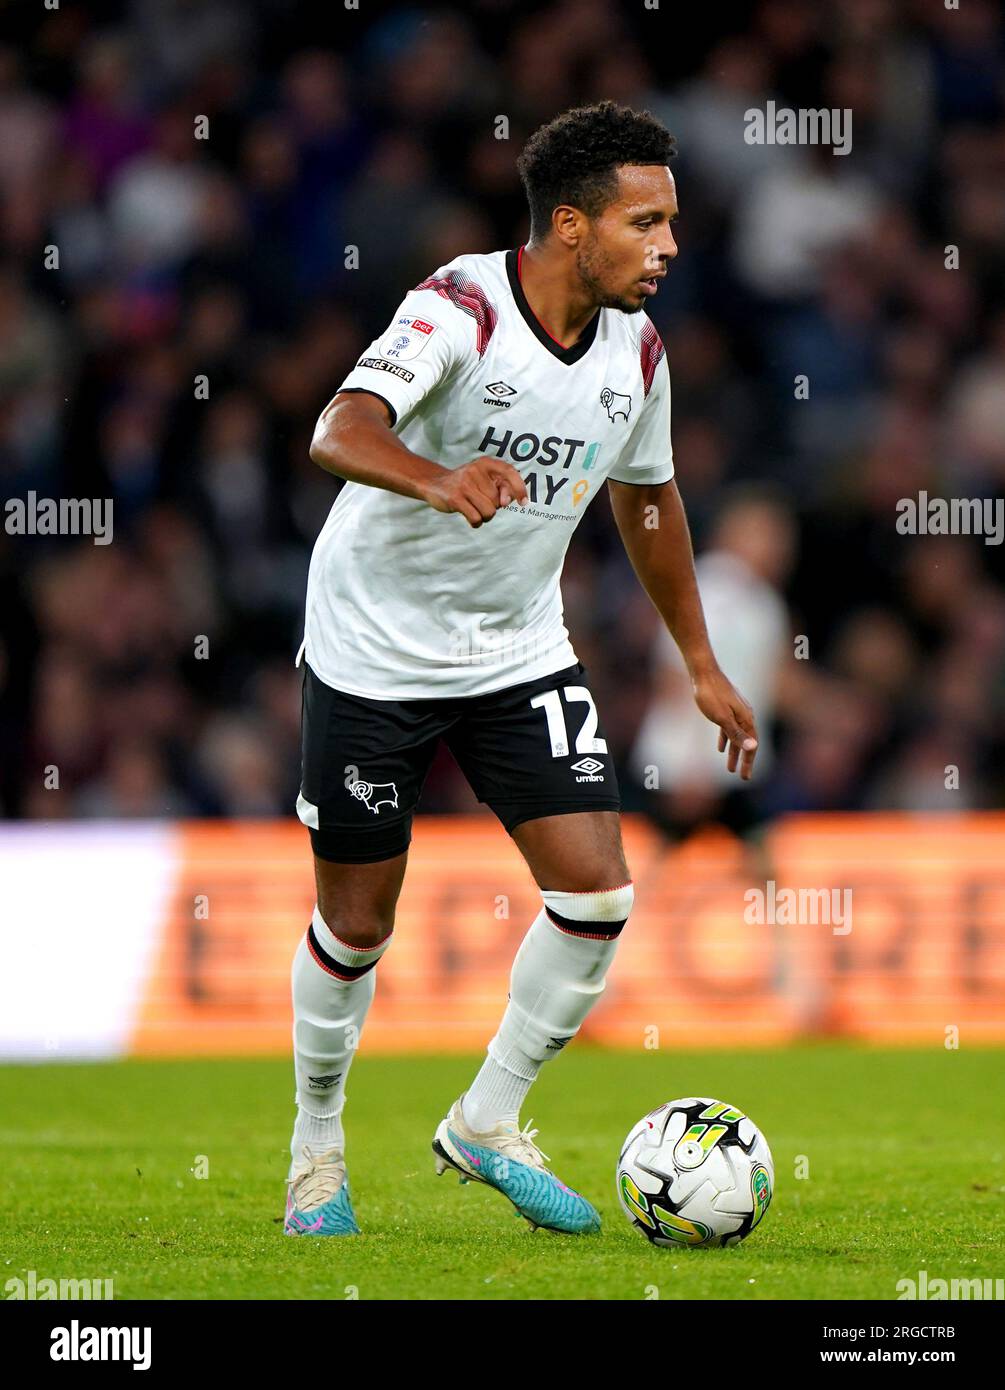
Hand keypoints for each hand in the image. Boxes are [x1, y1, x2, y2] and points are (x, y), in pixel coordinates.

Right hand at [423, 456, 527, 527]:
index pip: (509, 472)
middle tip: (479, 502)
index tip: (524, 502)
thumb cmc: (466, 484)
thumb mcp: (484, 480)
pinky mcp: (455, 498)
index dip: (519, 488)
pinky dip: (476, 523)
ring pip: (489, 511)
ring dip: (485, 516)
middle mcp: (475, 470)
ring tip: (474, 509)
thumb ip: (500, 487)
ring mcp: (464, 484)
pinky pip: (476, 518)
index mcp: (485, 463)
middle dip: (493, 507)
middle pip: (498, 501)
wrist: (434, 484)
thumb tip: (507, 501)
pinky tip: (469, 517)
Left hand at [691, 665, 758, 779]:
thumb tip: (753, 748)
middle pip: (746, 742)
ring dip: (734, 752)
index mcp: (746, 718)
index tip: (745, 777)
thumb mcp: (722, 718)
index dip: (749, 762)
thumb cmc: (711, 694)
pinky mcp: (726, 707)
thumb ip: (737, 734)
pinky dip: (726, 739)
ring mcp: (736, 710)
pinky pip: (729, 728)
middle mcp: (745, 715)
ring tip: (730, 767)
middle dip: (744, 760)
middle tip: (742, 777)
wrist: (703, 672)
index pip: (752, 745)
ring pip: (737, 736)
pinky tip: (720, 748)